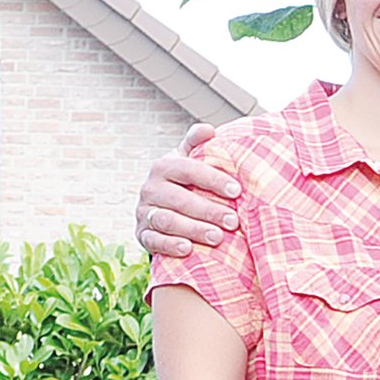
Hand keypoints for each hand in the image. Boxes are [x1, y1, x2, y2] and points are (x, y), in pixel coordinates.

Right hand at [135, 125, 239, 255]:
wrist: (161, 209)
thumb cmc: (184, 184)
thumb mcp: (190, 162)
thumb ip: (197, 144)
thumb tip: (209, 129)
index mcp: (164, 167)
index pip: (188, 169)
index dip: (212, 179)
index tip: (236, 191)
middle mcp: (150, 188)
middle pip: (179, 199)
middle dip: (208, 211)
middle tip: (233, 221)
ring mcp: (144, 212)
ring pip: (168, 221)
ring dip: (193, 229)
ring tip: (218, 238)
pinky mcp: (142, 234)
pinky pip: (154, 241)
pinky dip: (170, 245)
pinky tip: (188, 249)